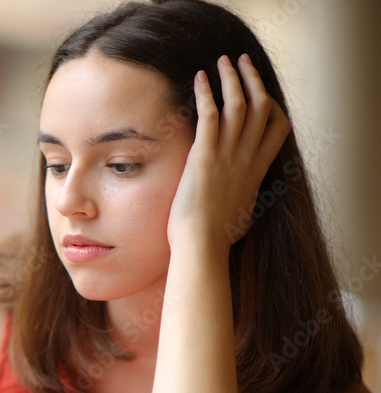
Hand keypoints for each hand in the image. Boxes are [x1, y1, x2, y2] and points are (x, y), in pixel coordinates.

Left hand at [167, 54, 290, 254]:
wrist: (203, 246)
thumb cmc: (216, 238)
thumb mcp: (242, 216)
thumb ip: (243, 200)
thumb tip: (240, 204)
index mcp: (257, 171)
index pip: (278, 128)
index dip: (274, 106)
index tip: (264, 95)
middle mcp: (246, 158)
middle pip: (261, 107)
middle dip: (254, 79)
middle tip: (243, 62)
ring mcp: (227, 156)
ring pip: (238, 104)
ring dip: (232, 78)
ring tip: (224, 61)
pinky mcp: (204, 156)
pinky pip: (209, 115)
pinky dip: (206, 93)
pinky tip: (199, 79)